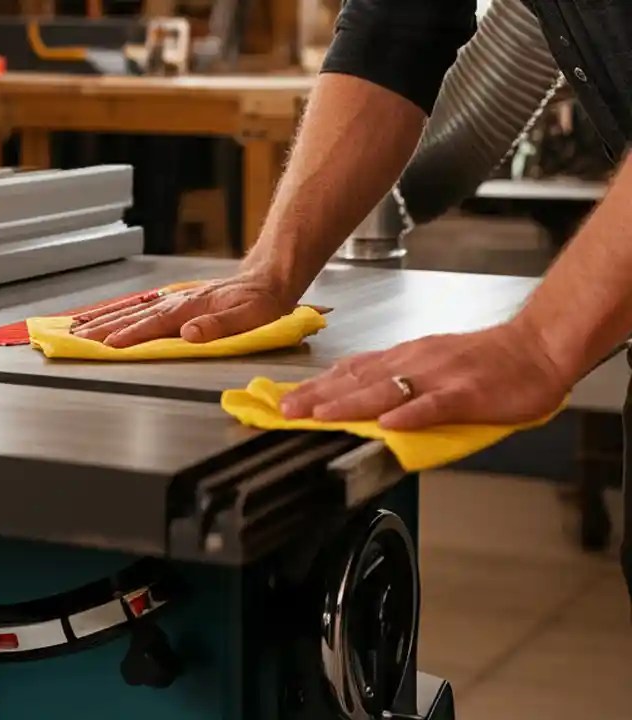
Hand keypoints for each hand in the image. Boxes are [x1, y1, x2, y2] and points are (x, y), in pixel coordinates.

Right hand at [70, 274, 294, 347]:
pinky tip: (105, 316)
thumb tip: (188, 333)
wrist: (267, 279)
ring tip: (78, 328)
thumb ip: (219, 327)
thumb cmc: (261, 304)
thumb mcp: (249, 319)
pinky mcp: (174, 300)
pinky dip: (118, 312)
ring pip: (131, 310)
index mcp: (190, 309)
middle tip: (76, 338)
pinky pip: (139, 306)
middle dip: (103, 328)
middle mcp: (176, 303)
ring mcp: (173, 300)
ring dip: (104, 319)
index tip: (106, 346)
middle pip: (133, 316)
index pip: (153, 325)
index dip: (129, 336)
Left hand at [280, 322, 569, 429]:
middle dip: (317, 396)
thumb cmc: (483, 361)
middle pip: (357, 380)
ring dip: (350, 403)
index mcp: (402, 358)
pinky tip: (390, 423)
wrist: (535, 349)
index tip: (281, 401)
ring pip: (386, 389)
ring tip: (321, 415)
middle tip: (284, 411)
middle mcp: (413, 363)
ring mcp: (438, 377)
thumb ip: (392, 377)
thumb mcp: (426, 361)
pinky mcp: (466, 392)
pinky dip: (411, 413)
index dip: (313, 386)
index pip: (348, 371)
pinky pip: (434, 403)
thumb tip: (352, 393)